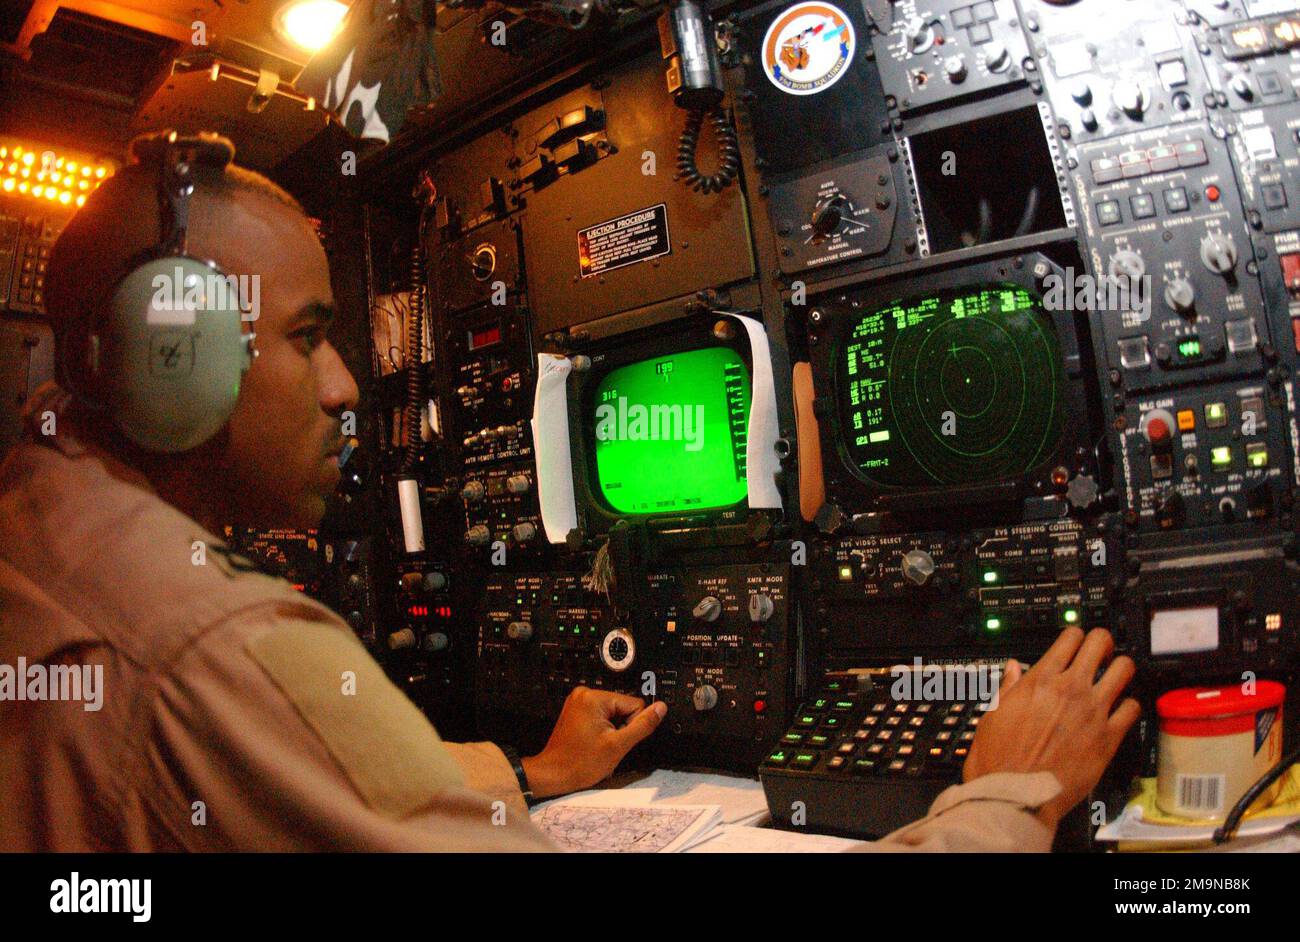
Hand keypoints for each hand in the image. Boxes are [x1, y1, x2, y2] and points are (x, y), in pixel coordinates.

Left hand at [521, 687, 666, 797]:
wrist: (553, 774)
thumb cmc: (579, 763)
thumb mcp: (618, 746)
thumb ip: (642, 725)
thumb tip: (660, 708)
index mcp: (594, 697)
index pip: (634, 704)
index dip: (631, 726)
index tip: (616, 740)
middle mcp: (585, 694)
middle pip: (623, 708)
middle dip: (620, 728)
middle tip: (605, 745)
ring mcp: (579, 702)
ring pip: (614, 714)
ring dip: (611, 731)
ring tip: (597, 745)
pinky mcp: (577, 710)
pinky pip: (601, 716)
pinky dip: (602, 731)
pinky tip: (592, 743)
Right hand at [962, 627, 1140, 830]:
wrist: (1015, 795)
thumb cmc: (998, 760)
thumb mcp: (991, 715)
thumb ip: (1008, 687)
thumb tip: (1013, 669)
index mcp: (1040, 680)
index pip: (1070, 637)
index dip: (1075, 636)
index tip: (1076, 641)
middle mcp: (1070, 690)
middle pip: (1100, 643)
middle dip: (1101, 643)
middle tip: (1099, 651)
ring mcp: (1093, 712)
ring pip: (1123, 669)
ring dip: (1120, 668)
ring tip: (1114, 676)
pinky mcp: (1108, 738)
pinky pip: (1132, 708)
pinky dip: (1129, 705)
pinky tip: (1119, 710)